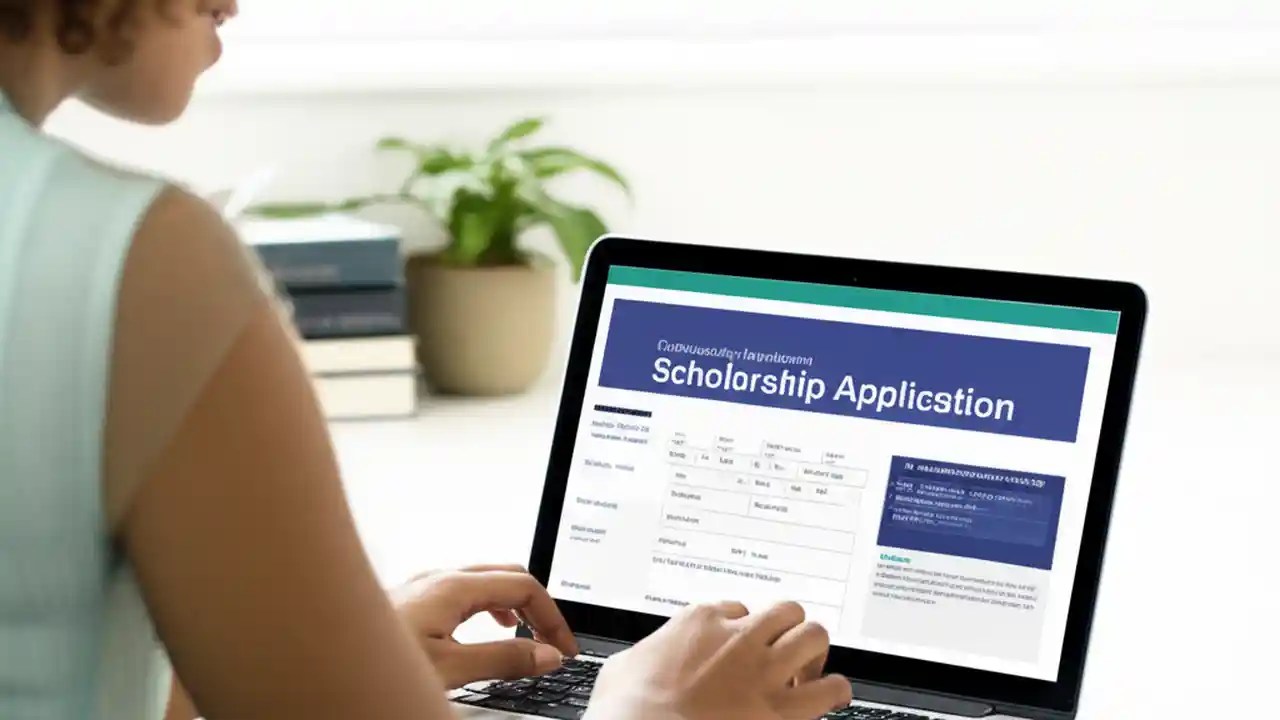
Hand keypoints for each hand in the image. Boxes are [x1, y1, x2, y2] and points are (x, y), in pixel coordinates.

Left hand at [391, 565, 579, 688]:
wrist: (321, 650)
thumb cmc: (373, 656)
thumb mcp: (450, 668)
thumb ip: (503, 660)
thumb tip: (544, 654)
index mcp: (455, 586)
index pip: (526, 585)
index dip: (553, 617)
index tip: (563, 648)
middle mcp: (440, 577)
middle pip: (509, 575)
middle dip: (538, 605)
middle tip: (552, 640)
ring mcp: (424, 584)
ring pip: (485, 581)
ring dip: (513, 604)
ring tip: (524, 634)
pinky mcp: (411, 598)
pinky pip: (463, 590)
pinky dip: (488, 606)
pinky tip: (483, 628)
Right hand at [587, 601, 851, 719]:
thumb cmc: (626, 710)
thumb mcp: (621, 667)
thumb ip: (640, 656)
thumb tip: (634, 663)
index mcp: (698, 622)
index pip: (734, 608)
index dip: (738, 629)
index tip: (737, 646)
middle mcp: (737, 637)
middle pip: (784, 611)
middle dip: (787, 630)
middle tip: (783, 650)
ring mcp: (763, 670)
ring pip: (813, 636)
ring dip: (813, 652)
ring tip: (809, 669)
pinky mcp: (782, 709)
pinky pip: (830, 688)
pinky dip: (835, 691)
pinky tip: (830, 699)